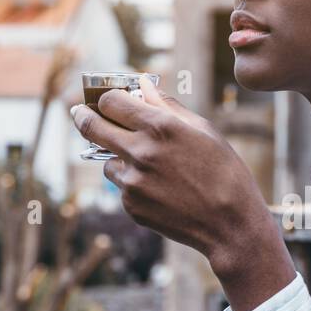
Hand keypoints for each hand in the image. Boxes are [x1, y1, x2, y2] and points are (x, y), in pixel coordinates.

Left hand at [69, 75, 269, 262]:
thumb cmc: (225, 173)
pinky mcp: (131, 206)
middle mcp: (141, 152)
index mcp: (161, 127)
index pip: (111, 101)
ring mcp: (133, 182)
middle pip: (92, 126)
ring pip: (107, 160)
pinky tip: (163, 190)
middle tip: (79, 112)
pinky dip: (135, 184)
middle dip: (83, 116)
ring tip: (153, 168)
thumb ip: (167, 106)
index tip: (104, 99)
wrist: (230, 224)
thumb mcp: (203, 131)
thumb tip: (142, 85)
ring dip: (120, 157)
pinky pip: (122, 186)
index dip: (105, 97)